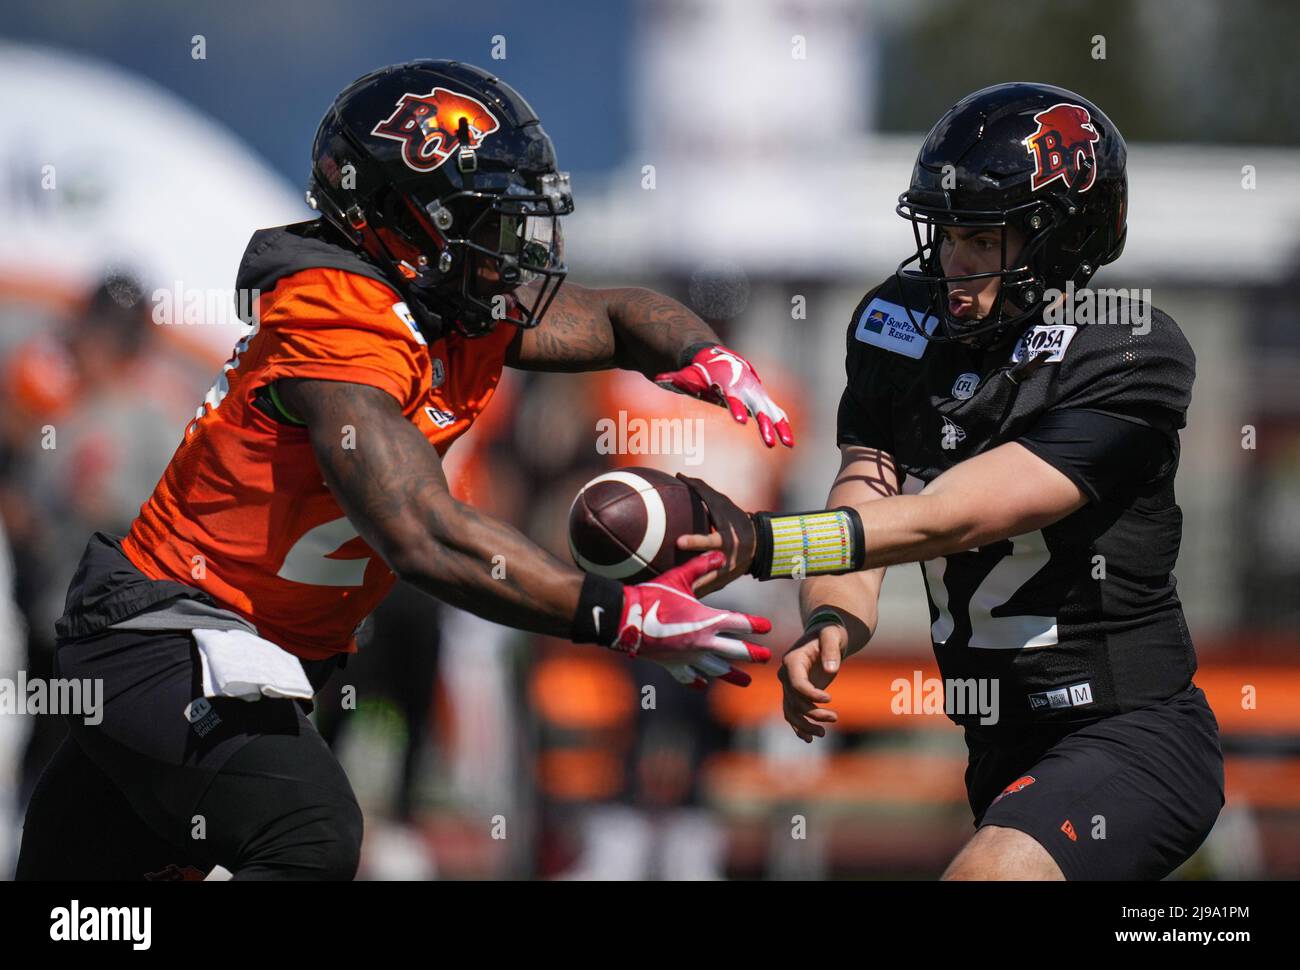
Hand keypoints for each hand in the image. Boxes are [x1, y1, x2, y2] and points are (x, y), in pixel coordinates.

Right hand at [617, 551, 771, 689]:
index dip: (755, 624)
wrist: (626, 619)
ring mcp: (688, 656)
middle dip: (752, 654)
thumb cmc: (653, 596)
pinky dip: (697, 681)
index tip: (767, 626)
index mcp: (706, 620)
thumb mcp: (679, 577)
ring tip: (745, 681)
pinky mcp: (672, 665)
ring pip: (716, 669)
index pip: (738, 623)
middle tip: (767, 658)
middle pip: (735, 650)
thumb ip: (701, 566)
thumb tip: (721, 555)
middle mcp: (702, 642)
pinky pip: (689, 677)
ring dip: (732, 675)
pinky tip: (703, 686)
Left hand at [654, 345, 794, 448]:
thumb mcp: (688, 374)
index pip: (732, 398)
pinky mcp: (762, 396)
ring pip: (771, 411)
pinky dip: (784, 423)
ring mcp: (756, 392)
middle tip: (768, 442)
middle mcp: (745, 388)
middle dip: (763, 425)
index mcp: (727, 383)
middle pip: (757, 408)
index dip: (737, 408)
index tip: (740, 422)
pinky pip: (776, 410)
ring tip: (788, 445)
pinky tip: (791, 439)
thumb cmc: (702, 371)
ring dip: (780, 428)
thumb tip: (658, 379)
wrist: (722, 357)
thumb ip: (675, 379)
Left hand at [673, 473, 756, 594]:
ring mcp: (726, 574)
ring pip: (705, 586)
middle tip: (669, 579)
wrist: (760, 544)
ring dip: (687, 591)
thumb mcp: (722, 503)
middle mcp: (728, 559)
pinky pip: (704, 591)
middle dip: (690, 577)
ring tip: (666, 595)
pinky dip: (691, 594)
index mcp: (727, 539)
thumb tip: (678, 474)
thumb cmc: (735, 517)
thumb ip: (701, 489)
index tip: (678, 542)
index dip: (695, 542)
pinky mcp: (723, 583)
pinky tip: (674, 601)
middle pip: (707, 571)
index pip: (710, 541)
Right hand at [778, 620, 848, 741]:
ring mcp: (789, 686)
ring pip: (791, 711)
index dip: (811, 695)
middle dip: (813, 713)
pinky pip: (792, 713)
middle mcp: (786, 675)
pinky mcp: (795, 694)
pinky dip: (798, 727)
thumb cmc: (829, 634)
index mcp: (792, 661)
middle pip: (795, 701)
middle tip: (835, 717)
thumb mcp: (833, 636)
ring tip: (823, 734)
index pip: (796, 684)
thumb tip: (831, 670)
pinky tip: (809, 739)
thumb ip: (832, 650)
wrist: (824, 636)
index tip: (830, 699)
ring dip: (805, 725)